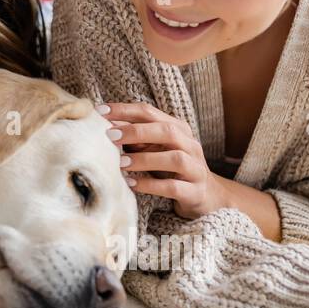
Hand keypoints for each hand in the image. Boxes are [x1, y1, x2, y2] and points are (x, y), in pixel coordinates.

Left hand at [100, 102, 226, 218]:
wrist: (208, 197)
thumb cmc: (173, 170)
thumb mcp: (157, 149)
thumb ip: (137, 138)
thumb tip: (106, 126)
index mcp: (179, 129)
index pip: (150, 113)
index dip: (125, 110)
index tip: (100, 111)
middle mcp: (190, 145)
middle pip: (167, 131)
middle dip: (137, 132)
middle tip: (110, 136)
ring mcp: (195, 169)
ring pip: (174, 159)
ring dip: (145, 159)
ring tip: (121, 163)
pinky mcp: (195, 192)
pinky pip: (174, 187)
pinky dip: (151, 185)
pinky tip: (132, 184)